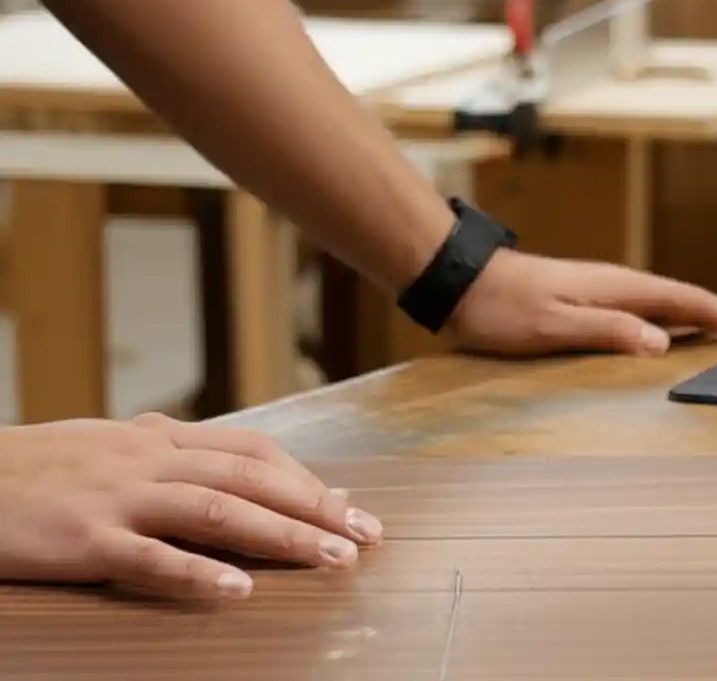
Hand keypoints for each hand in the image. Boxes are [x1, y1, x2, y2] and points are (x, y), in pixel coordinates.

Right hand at [0, 414, 381, 601]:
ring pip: (217, 512)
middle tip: (365, 535)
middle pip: (251, 479)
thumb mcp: (107, 444)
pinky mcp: (85, 541)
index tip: (349, 505)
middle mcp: (149, 461)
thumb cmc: (37, 468)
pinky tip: (240, 590)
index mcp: (158, 440)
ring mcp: (118, 499)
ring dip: (282, 536)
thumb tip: (205, 444)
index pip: (253, 452)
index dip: (306, 478)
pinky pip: (150, 559)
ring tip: (331, 559)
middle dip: (315, 507)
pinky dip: (199, 574)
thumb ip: (163, 448)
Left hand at [446, 250, 716, 356]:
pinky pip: (633, 311)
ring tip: (709, 338)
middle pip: (672, 298)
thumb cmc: (501, 306)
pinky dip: (654, 322)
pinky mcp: (581, 300)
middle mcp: (611, 284)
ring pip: (654, 304)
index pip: (677, 296)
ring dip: (682, 320)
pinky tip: (655, 338)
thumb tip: (660, 342)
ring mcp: (596, 290)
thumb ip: (609, 330)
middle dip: (706, 315)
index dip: (711, 311)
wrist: (460, 282)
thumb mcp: (555, 324)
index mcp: (613, 287)